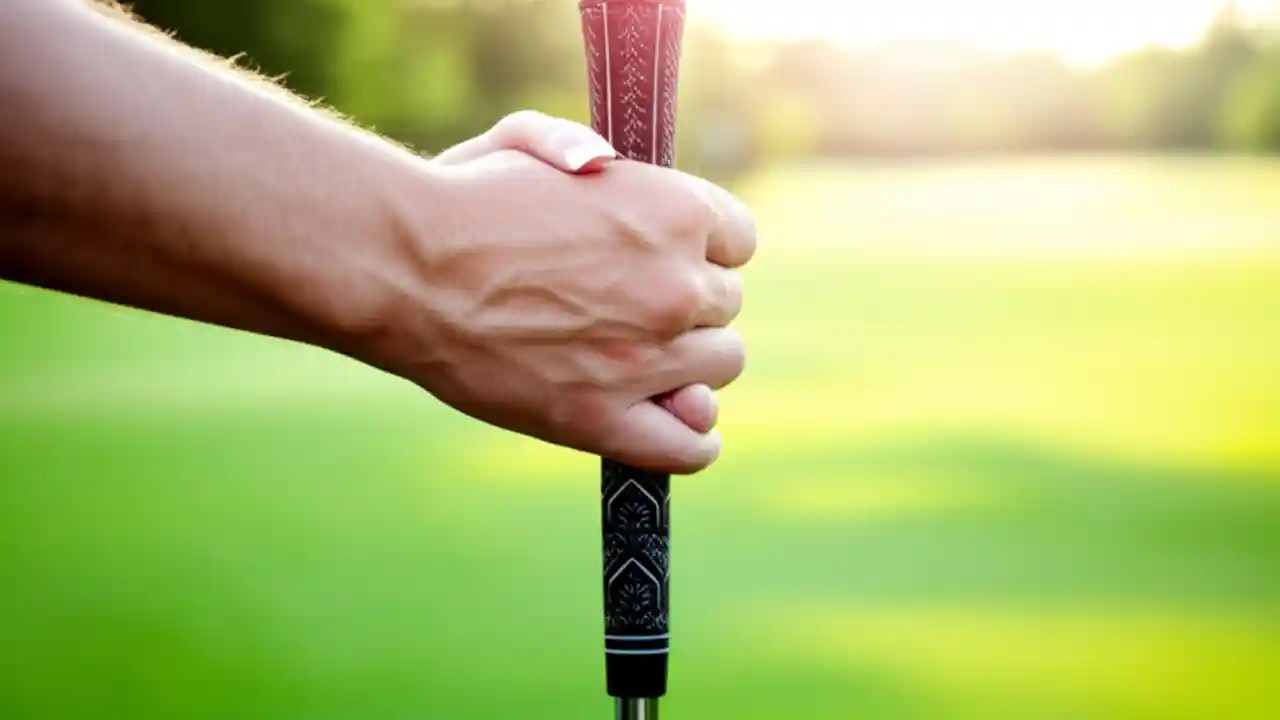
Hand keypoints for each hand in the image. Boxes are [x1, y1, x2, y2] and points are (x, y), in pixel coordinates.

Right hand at [364, 143, 754, 473]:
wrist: (403, 268)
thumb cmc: (460, 199)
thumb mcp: (529, 140)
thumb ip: (586, 146)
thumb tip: (609, 166)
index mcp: (677, 211)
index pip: (739, 242)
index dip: (700, 249)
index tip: (663, 256)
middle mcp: (678, 286)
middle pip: (727, 306)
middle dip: (685, 302)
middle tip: (625, 302)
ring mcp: (648, 358)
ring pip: (721, 367)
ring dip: (687, 361)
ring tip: (632, 355)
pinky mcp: (606, 419)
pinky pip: (694, 445)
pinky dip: (690, 435)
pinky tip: (667, 417)